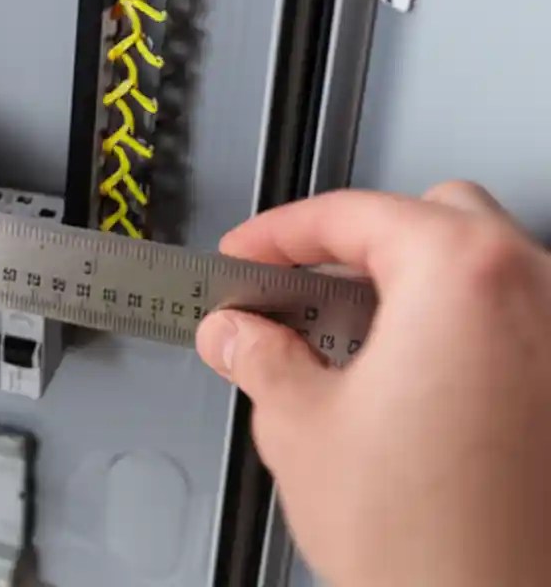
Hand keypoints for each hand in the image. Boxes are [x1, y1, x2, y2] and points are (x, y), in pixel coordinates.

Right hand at [196, 182, 550, 585]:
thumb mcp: (300, 428)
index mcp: (464, 278)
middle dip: (361, 245)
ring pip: (485, 272)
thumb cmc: (428, 545)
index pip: (357, 213)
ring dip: (412, 289)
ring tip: (347, 345)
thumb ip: (260, 357)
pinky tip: (408, 386)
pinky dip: (459, 334)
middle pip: (437, 220)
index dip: (281, 233)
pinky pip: (516, 328)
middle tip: (301, 290)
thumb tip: (237, 334)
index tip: (247, 256)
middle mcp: (536, 294)